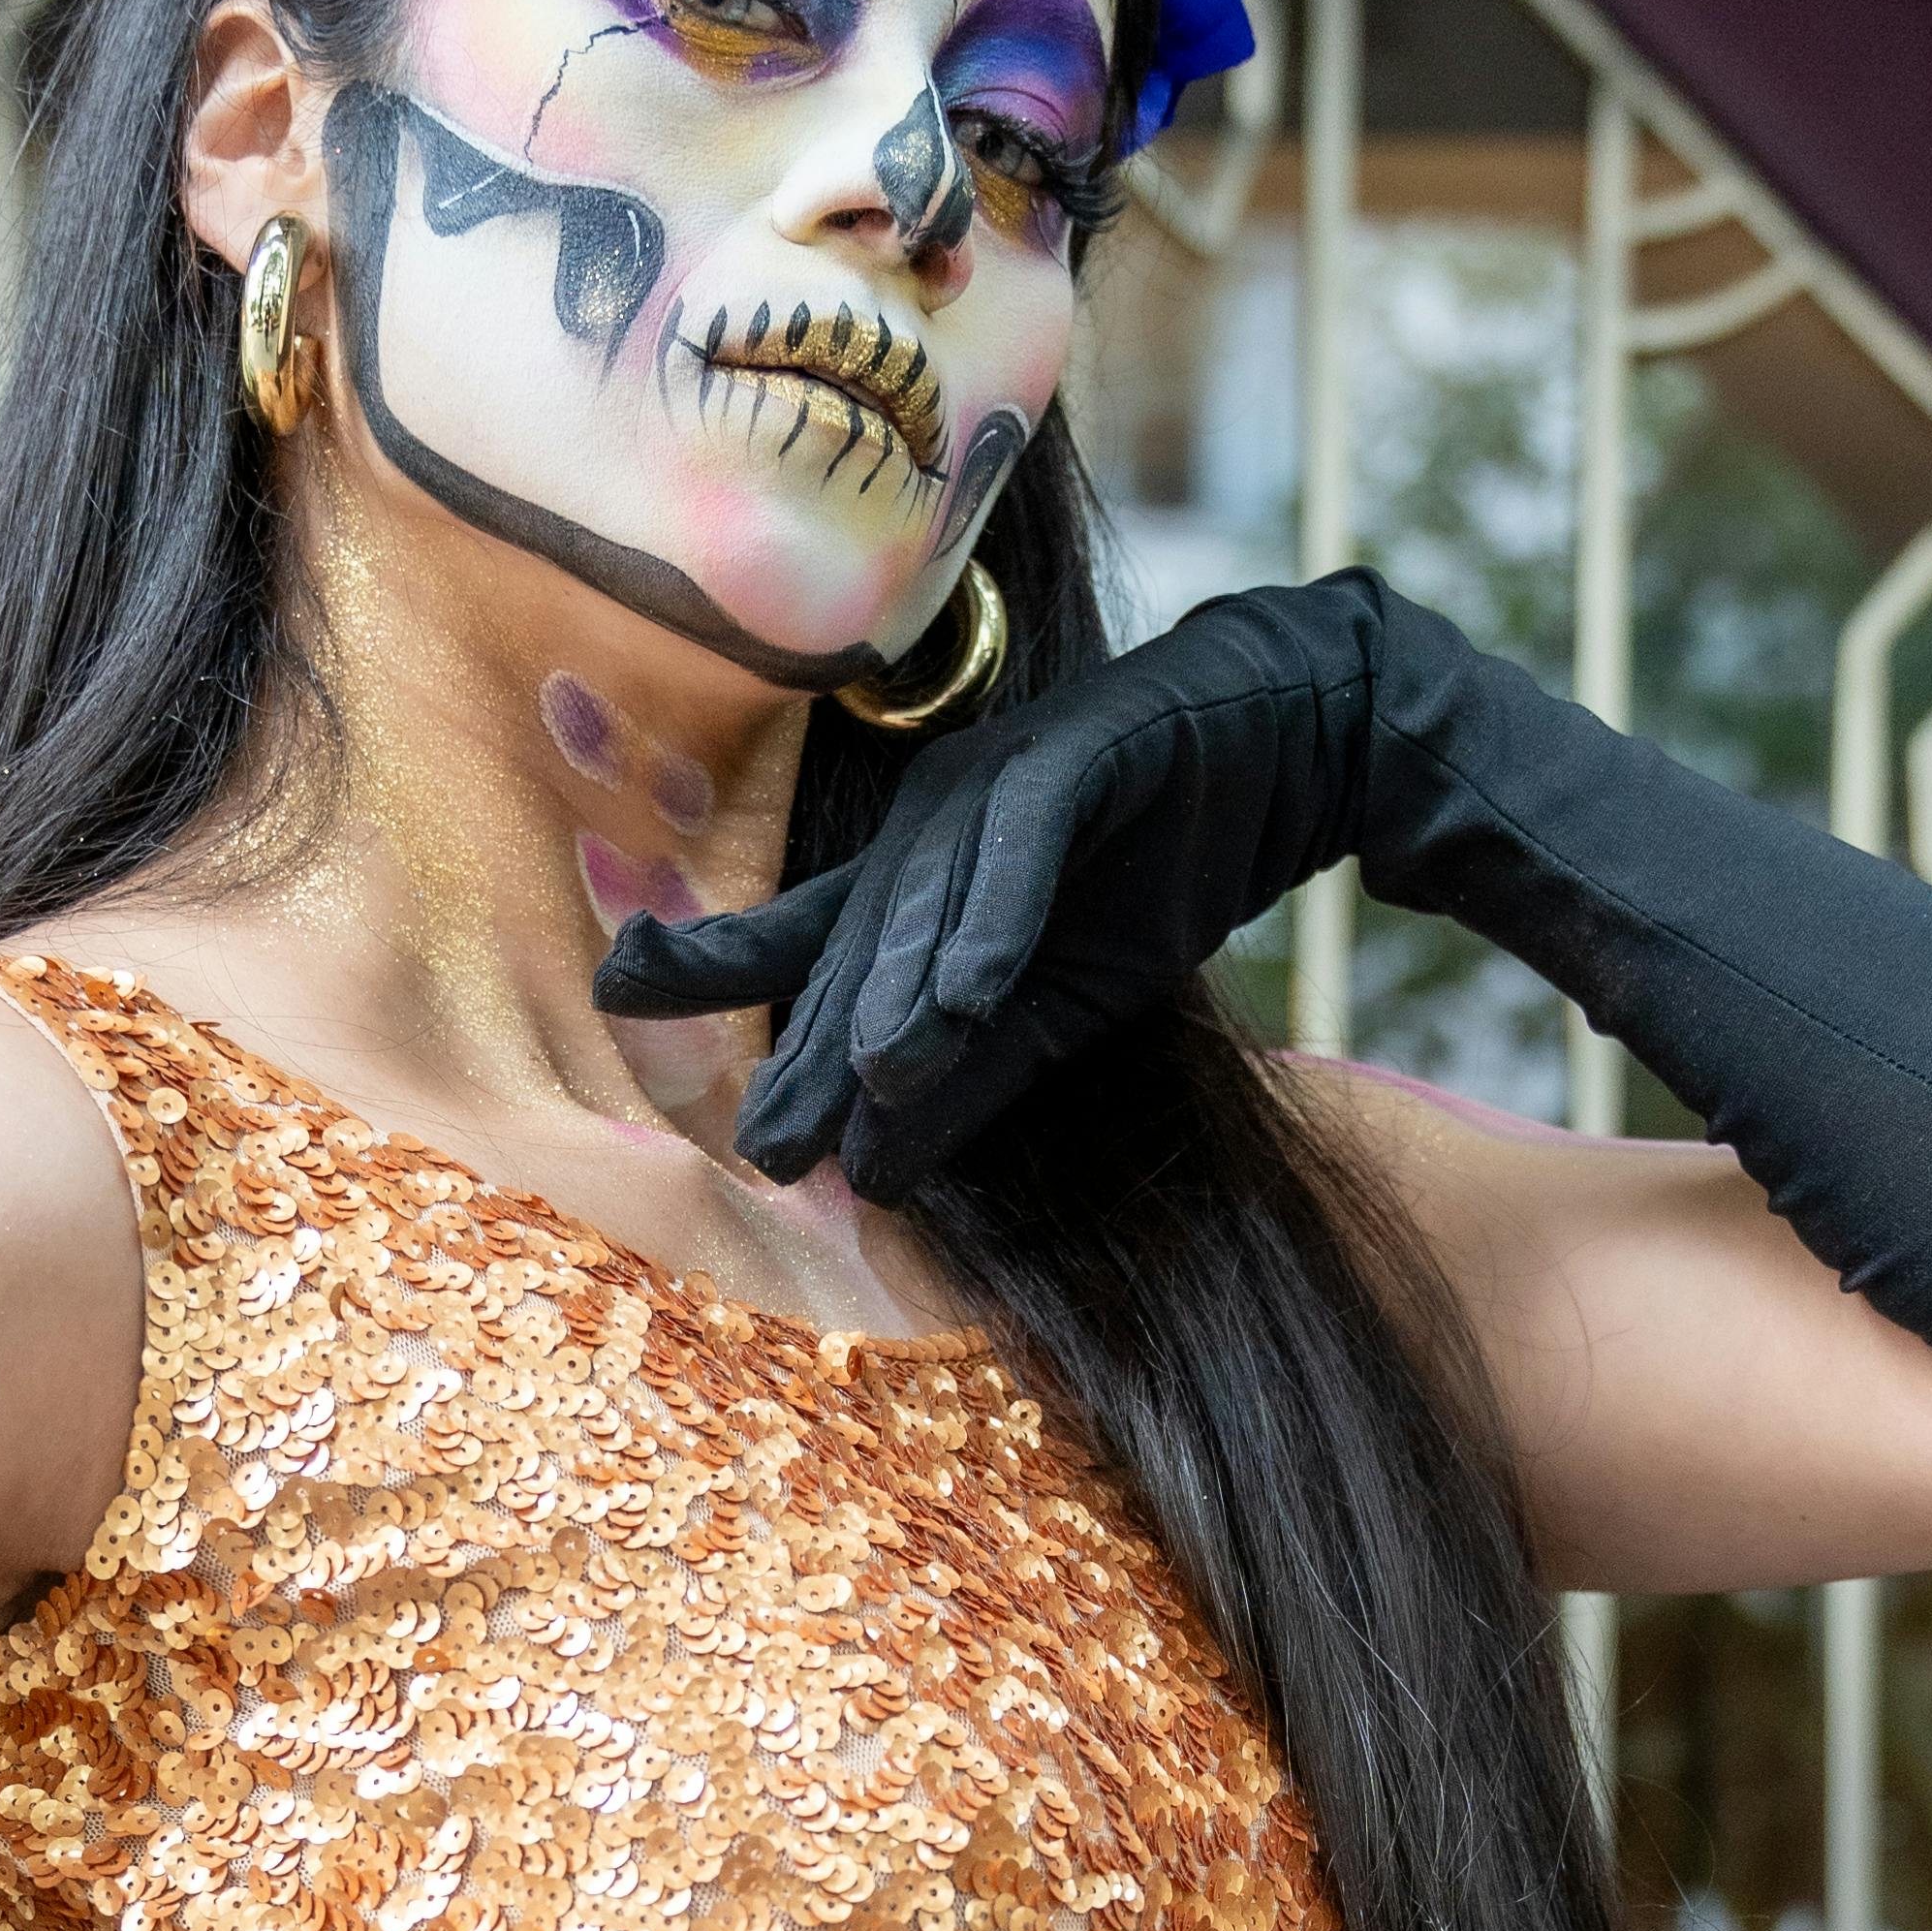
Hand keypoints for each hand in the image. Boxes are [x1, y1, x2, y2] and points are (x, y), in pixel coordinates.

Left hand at [594, 585, 1372, 1200]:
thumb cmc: (1149, 873)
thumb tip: (874, 1180)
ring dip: (901, 991)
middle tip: (769, 1147)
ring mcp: (994, 787)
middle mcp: (926, 828)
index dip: (715, 989)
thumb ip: (967, 1082)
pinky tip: (975, 993)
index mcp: (906, 883)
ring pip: (930, 898)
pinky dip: (997, 919)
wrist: (1281, 750)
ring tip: (875, 1079)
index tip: (649, 1067)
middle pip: (853, 945)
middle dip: (812, 1047)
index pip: (801, 953)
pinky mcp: (1077, 758)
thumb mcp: (1057, 1009)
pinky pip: (1023, 846)